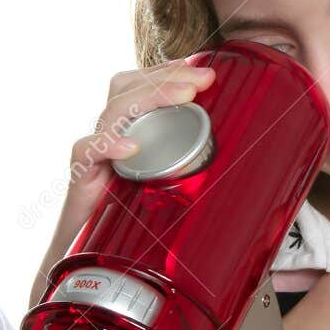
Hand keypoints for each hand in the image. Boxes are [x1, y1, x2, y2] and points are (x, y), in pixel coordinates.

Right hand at [29, 58, 216, 307]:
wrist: (90, 260)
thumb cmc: (133, 222)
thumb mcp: (172, 190)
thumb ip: (198, 174)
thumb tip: (248, 171)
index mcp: (131, 131)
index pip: (142, 85)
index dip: (169, 71)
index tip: (204, 69)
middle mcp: (110, 137)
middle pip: (127, 88)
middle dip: (167, 76)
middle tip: (204, 78)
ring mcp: (95, 155)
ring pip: (112, 111)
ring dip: (150, 97)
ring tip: (184, 96)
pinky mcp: (81, 178)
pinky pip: (86, 150)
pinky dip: (109, 143)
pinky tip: (133, 146)